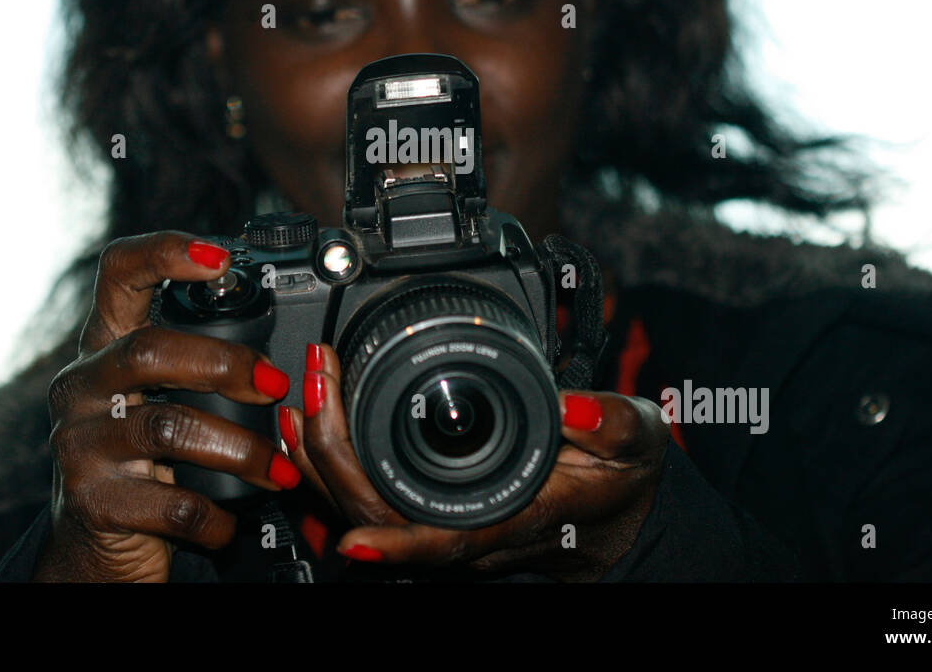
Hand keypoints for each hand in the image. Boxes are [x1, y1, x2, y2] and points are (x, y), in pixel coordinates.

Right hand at [33, 232, 299, 581]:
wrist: (94, 549)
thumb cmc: (143, 460)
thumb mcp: (159, 399)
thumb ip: (197, 362)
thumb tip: (284, 349)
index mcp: (104, 347)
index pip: (117, 275)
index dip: (164, 253)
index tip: (219, 258)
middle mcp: (82, 386)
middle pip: (149, 350)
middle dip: (225, 363)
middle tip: (275, 385)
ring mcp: (80, 445)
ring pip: (169, 428)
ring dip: (240, 448)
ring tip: (279, 469)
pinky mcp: (93, 503)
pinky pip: (172, 503)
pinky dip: (215, 514)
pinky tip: (232, 520)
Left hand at [283, 343, 668, 581]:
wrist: (611, 507)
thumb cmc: (617, 477)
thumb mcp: (635, 441)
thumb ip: (611, 423)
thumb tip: (575, 407)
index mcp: (515, 515)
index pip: (450, 541)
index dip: (400, 545)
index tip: (354, 543)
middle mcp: (470, 527)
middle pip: (383, 519)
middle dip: (336, 458)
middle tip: (318, 386)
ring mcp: (443, 518)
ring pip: (363, 509)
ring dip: (320, 460)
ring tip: (296, 402)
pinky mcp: (428, 502)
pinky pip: (366, 492)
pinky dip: (330, 459)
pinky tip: (309, 423)